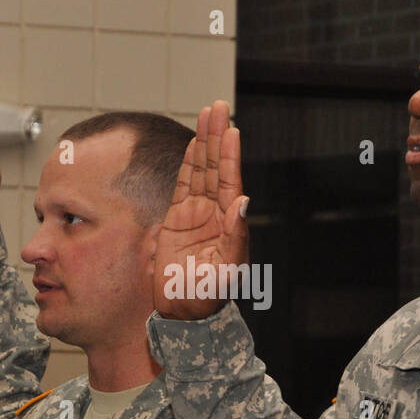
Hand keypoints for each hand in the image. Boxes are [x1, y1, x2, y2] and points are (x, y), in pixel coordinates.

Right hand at [153, 100, 249, 319]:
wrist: (184, 312)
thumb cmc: (209, 296)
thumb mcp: (227, 270)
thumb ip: (236, 236)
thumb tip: (243, 203)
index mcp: (228, 222)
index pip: (228, 180)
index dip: (229, 154)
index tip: (231, 129)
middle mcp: (214, 213)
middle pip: (214, 166)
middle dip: (216, 136)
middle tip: (217, 106)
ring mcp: (196, 214)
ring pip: (199, 170)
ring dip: (203, 142)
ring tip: (207, 113)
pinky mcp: (177, 220)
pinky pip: (183, 184)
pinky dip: (187, 163)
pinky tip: (191, 144)